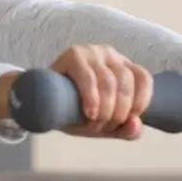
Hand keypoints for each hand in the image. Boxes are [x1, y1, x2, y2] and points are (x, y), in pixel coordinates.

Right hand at [0, 44, 152, 139]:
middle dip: (119, 111)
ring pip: (109, 81)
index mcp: (121, 67)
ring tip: (93, 123)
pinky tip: (90, 112)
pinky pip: (88, 77)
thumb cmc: (74, 110)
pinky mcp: (73, 55)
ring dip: (105, 109)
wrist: (38, 102)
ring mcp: (91, 52)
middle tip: (104, 127)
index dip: (142, 99)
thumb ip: (123, 128)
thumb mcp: (102, 124)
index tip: (130, 118)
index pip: (143, 77)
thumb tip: (137, 124)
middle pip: (126, 82)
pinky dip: (92, 97)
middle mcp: (109, 55)